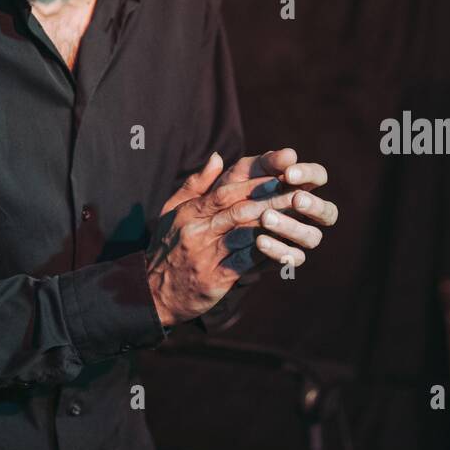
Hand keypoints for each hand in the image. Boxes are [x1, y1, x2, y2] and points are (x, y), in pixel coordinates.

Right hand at [146, 148, 338, 325]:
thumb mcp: (172, 211)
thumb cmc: (166, 247)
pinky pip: (246, 263)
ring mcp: (206, 256)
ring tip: (298, 219)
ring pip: (246, 236)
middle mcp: (197, 232)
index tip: (279, 176)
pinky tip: (287, 249)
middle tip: (298, 194)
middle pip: (240, 211)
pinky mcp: (215, 279)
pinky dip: (267, 255)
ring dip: (275, 227)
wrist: (151, 292)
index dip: (255, 183)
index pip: (225, 191)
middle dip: (272, 202)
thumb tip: (217, 157)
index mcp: (189, 213)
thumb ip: (195, 184)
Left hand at [211, 146, 338, 270]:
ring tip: (266, 218)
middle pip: (329, 212)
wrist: (214, 220)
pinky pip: (295, 259)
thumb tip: (290, 154)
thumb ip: (267, 162)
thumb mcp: (245, 171)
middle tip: (295, 199)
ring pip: (313, 238)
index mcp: (300, 187)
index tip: (288, 173)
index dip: (309, 174)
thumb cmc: (234, 188)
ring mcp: (298, 237)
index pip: (319, 177)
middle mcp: (306, 214)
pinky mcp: (287, 257)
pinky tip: (260, 240)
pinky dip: (279, 250)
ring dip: (292, 227)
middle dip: (314, 205)